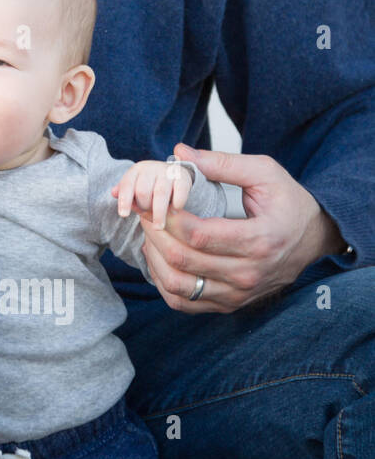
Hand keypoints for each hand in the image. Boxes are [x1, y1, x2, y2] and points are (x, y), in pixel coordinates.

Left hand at [110, 157, 192, 228]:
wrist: (172, 173)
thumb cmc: (149, 184)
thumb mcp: (135, 187)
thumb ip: (124, 193)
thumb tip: (114, 193)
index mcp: (136, 170)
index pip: (127, 185)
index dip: (124, 201)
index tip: (123, 215)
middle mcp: (151, 168)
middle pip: (143, 192)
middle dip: (144, 206)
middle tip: (147, 213)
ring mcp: (167, 172)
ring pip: (161, 194)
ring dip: (159, 213)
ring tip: (159, 227)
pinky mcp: (182, 177)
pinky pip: (179, 193)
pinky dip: (176, 205)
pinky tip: (174, 211)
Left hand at [136, 145, 345, 313]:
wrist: (314, 240)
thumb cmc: (288, 203)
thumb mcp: (265, 174)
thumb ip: (222, 163)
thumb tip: (180, 154)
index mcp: (260, 240)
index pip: (198, 235)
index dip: (167, 217)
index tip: (153, 200)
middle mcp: (249, 273)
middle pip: (183, 260)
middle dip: (155, 233)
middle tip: (145, 213)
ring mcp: (239, 293)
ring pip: (177, 285)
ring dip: (154, 258)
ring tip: (150, 233)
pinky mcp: (229, 304)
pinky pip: (183, 302)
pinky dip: (162, 281)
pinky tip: (159, 257)